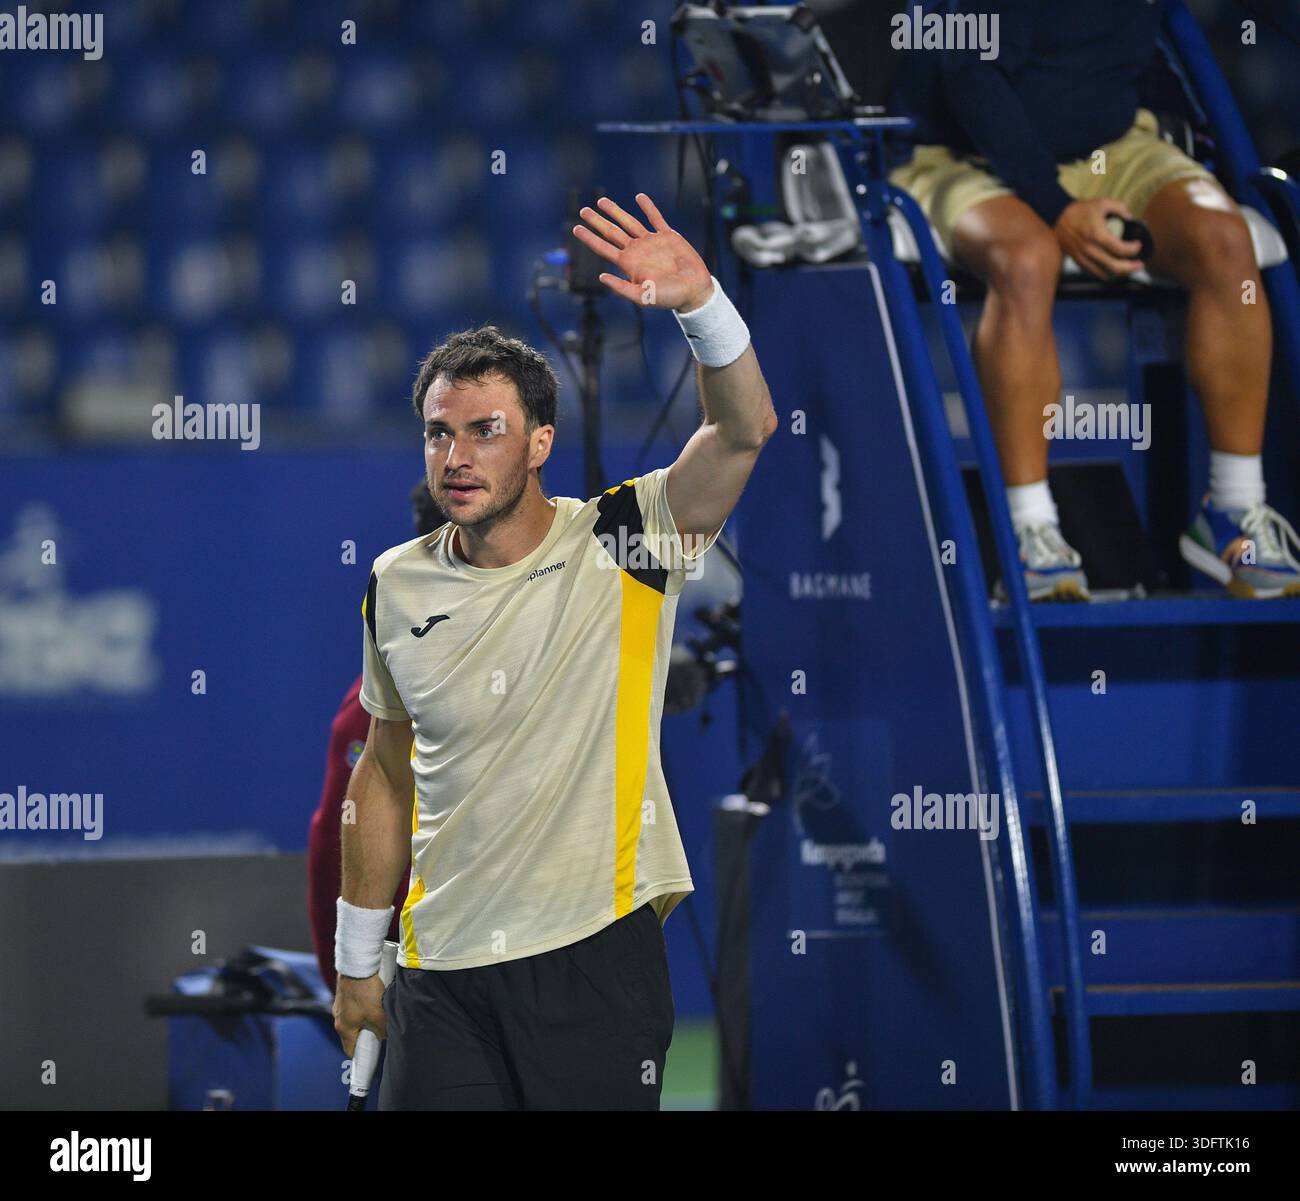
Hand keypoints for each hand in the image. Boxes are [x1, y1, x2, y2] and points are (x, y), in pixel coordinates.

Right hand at [333, 972, 385, 1057]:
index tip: (371, 1056)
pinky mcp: (345, 994)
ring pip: (354, 1019)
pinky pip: (354, 1007)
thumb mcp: (377, 1014)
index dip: (361, 1054)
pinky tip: (373, 1002)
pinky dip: (363, 1009)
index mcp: (344, 1028)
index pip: (349, 1049)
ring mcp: (340, 1005)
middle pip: (352, 1034)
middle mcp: (338, 1018)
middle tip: (379, 1034)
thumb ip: (382, 1029)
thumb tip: (385, 1037)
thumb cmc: (365, 992)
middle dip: (365, 1036)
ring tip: (379, 1016)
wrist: (357, 966)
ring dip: (365, 1020)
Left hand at [573, 193, 713, 312]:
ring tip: (602, 201)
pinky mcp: (667, 236)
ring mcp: (651, 242)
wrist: (693, 290)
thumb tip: (601, 277)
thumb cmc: (668, 298)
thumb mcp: (642, 297)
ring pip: (629, 222)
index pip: (604, 248)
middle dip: (597, 221)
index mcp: (629, 264)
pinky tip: (639, 198)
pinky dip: (648, 207)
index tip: (575, 228)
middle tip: (583, 211)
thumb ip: (621, 288)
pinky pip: (655, 218)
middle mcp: (637, 251)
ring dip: (616, 211)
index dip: (589, 238)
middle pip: (612, 232)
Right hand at [1052, 197, 1144, 278]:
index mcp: (1097, 234)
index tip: (1137, 245)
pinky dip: (1106, 274)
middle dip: (1130, 267)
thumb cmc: (1079, 211)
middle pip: (1114, 266)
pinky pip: (1094, 273)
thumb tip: (1130, 217)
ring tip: (1128, 269)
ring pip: (1104, 273)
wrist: (1056, 218)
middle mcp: (1090, 248)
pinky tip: (1113, 270)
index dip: (1133, 249)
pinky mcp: (1078, 261)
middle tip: (1139, 264)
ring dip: (1119, 273)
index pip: (1120, 249)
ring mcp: (1083, 257)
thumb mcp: (1102, 202)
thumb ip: (1120, 207)